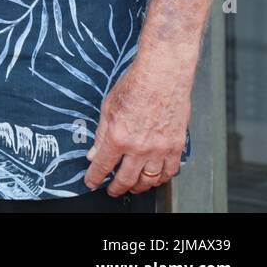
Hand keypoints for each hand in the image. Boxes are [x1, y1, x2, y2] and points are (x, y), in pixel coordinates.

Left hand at [84, 60, 189, 195]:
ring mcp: (160, 149)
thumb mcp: (107, 108)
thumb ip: (101, 134)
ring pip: (149, 180)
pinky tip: (155, 178)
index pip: (102, 166)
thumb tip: (93, 153)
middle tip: (112, 190)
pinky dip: (161, 179)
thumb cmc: (136, 86)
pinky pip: (169, 171)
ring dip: (139, 186)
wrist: (163, 76)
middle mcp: (140, 147)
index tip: (91, 182)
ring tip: (133, 186)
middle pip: (126, 179)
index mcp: (118, 137)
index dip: (94, 178)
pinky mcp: (176, 146)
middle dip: (116, 188)